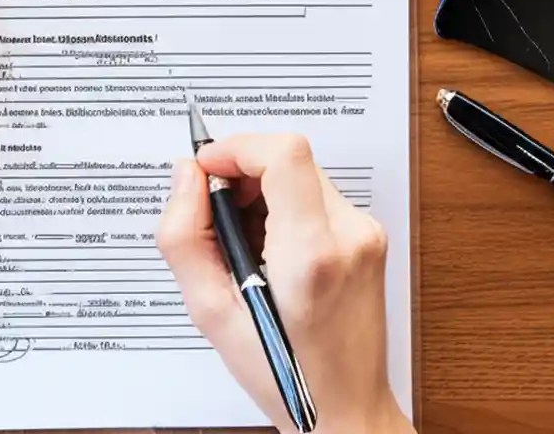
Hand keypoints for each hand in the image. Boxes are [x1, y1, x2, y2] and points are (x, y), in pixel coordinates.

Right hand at [157, 134, 412, 433]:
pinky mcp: (369, 236)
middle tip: (219, 219)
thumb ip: (185, 236)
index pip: (284, 154)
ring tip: (246, 246)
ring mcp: (365, 234)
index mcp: (311, 255)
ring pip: (302, 174)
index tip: (207, 167)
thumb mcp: (211, 311)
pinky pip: (317, 196)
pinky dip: (285, 209)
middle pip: (289, 158)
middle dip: (243, 173)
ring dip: (263, 193)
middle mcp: (349, 235)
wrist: (346, 406)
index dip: (236, 147)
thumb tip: (186, 177)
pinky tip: (271, 252)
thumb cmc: (287, 372)